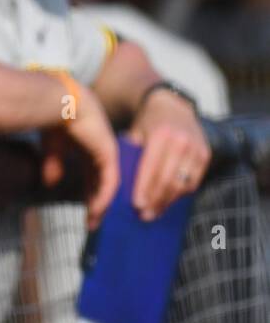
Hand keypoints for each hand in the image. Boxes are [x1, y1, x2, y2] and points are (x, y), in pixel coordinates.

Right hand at [41, 78, 118, 228]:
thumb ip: (53, 164)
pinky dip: (103, 197)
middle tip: (92, 222)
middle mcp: (101, 149)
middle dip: (96, 202)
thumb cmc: (52, 117)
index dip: (88, 192)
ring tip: (94, 221)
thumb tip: (50, 183)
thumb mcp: (52, 147)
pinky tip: (96, 209)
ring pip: (108, 184)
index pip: (92, 174)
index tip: (85, 209)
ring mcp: (107, 151)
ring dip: (100, 204)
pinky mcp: (109, 154)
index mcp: (88, 145)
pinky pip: (109, 181)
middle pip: (102, 182)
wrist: (58, 101)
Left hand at [126, 89, 209, 219]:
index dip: (144, 188)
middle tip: (143, 216)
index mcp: (161, 134)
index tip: (136, 205)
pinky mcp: (205, 155)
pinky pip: (193, 181)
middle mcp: (182, 141)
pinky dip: (180, 194)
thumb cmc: (145, 124)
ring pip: (182, 184)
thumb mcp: (133, 133)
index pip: (151, 167)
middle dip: (155, 200)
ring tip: (153, 213)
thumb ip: (129, 155)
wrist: (171, 106)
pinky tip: (167, 202)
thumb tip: (118, 185)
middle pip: (168, 179)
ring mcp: (196, 148)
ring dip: (167, 202)